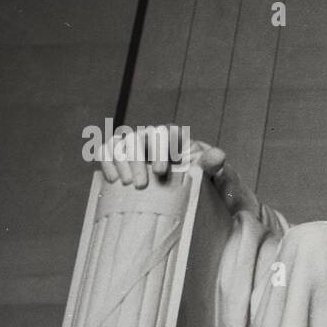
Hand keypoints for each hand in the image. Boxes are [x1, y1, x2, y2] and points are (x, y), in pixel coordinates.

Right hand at [97, 126, 253, 213]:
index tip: (160, 171)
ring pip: (122, 143)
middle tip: (140, 185)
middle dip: (137, 159)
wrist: (185, 193)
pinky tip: (112, 180)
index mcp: (176, 139)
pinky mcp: (120, 155)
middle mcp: (153, 138)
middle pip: (140, 137)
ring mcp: (135, 145)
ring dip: (121, 161)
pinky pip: (108, 150)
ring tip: (126, 184)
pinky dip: (107, 161)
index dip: (161, 148)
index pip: (167, 133)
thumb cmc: (199, 182)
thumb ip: (213, 166)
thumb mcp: (211, 176)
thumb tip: (219, 156)